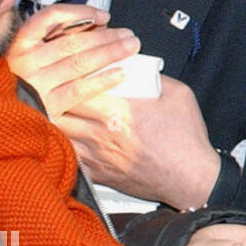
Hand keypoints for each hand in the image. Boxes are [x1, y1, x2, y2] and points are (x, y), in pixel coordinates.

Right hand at [7, 5, 138, 116]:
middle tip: (128, 34)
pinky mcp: (46, 106)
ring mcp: (36, 83)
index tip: (104, 16)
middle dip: (106, 36)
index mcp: (18, 43)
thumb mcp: (22, 53)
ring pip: (79, 62)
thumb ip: (51, 37)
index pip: (51, 18)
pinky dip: (102, 80)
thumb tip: (92, 25)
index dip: (81, 14)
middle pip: (73, 42)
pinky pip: (79, 89)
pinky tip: (119, 74)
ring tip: (131, 47)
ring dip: (110, 53)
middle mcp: (25, 61)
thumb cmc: (13, 81)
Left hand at [59, 76, 221, 209]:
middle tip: (55, 86)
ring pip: (57, 133)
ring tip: (54, 108)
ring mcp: (96, 156)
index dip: (70, 76)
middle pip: (59, 109)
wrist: (191, 177)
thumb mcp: (179, 95)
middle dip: (55, 95)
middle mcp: (102, 133)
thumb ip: (154, 77)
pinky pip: (66, 156)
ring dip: (53, 119)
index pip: (77, 87)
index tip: (72, 69)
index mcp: (120, 111)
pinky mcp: (97, 174)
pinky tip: (65, 135)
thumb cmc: (187, 139)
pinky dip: (60, 144)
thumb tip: (138, 68)